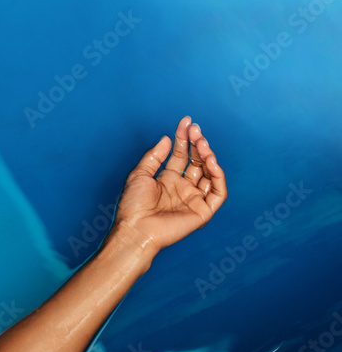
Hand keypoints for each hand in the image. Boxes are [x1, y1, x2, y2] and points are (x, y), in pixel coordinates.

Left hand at [109, 116, 227, 255]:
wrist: (136, 229)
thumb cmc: (133, 205)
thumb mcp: (140, 174)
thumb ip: (155, 156)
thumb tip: (167, 138)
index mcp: (168, 179)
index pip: (181, 155)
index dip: (184, 138)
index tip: (186, 121)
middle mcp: (183, 188)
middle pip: (196, 161)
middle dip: (197, 144)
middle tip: (195, 129)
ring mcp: (194, 199)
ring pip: (209, 174)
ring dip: (207, 156)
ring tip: (202, 143)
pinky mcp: (203, 211)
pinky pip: (218, 193)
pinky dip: (218, 176)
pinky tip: (210, 161)